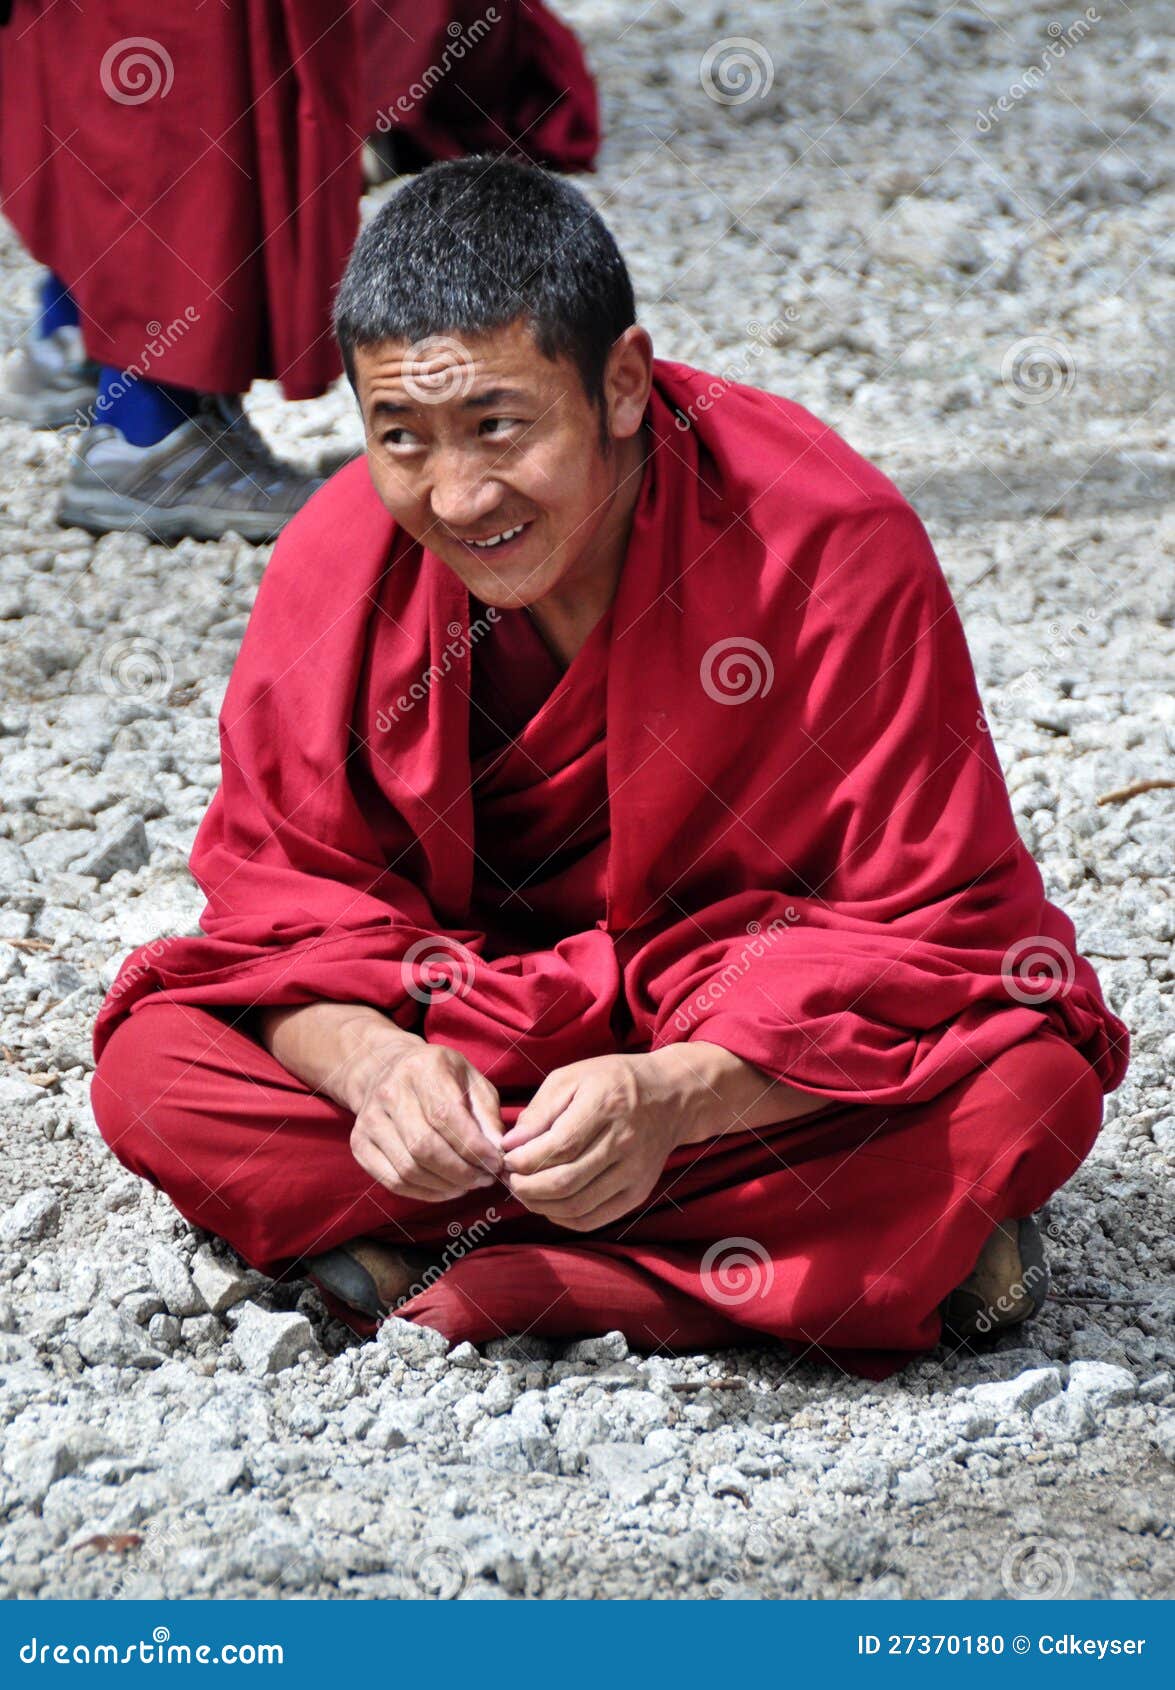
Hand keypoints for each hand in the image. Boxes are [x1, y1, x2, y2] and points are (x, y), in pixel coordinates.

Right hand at [349, 1036, 503, 1202]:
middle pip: (424, 1147)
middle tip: (484, 1179)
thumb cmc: (439, 1076)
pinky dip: (424, 1193)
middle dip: (461, 1171)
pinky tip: (446, 1189)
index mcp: (422, 1069)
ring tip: (468, 1184)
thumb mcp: (470, 1080)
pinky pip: (392, 1180)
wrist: (384, 1068)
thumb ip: (486, 1114)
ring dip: (445, 1185)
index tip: (495, 1163)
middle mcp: (390, 1092)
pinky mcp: (359, 1144)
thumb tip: (498, 1152)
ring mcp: (369, 1120)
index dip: (473, 1146)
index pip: (445, 1115)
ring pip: (408, 1168)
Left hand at [500, 1051, 690, 1231]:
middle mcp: (623, 1142)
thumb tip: (510, 1145)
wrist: (671, 1097)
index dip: (525, 1160)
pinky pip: (594, 1219)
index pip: (559, 1147)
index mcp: (605, 1106)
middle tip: (510, 1179)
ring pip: (577, 1205)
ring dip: (540, 1205)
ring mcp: (634, 1172)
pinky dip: (563, 1218)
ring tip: (525, 1191)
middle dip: (526, 1187)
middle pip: (565, 1182)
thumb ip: (539, 1111)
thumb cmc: (613, 1082)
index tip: (507, 1158)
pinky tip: (548, 1204)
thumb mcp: (572, 1077)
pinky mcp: (637, 1193)